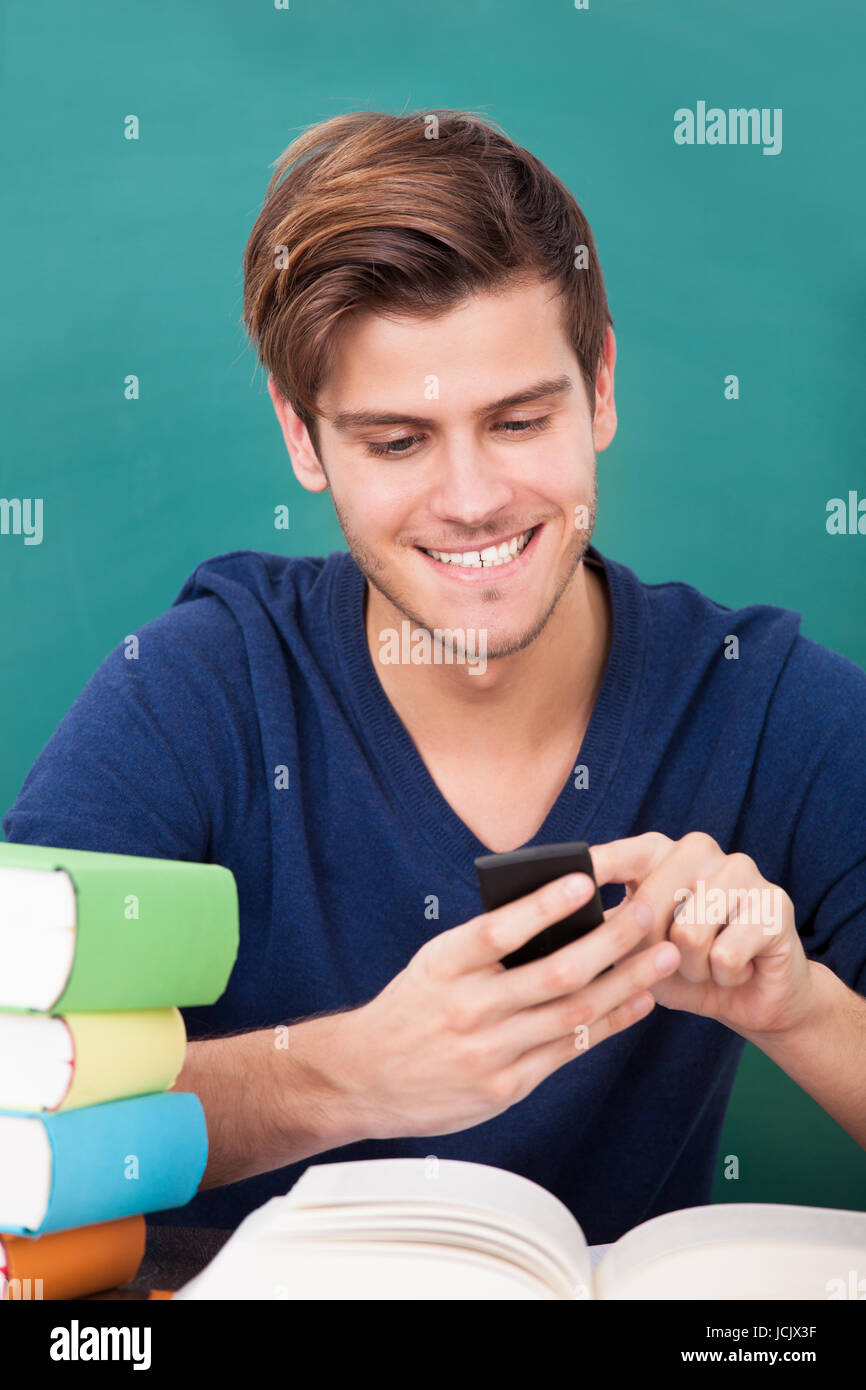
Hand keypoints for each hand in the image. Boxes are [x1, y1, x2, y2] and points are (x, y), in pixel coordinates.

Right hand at [332, 870, 681, 1140]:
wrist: (366, 1077)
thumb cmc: (411, 1008)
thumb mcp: (433, 964)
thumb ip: (486, 945)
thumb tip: (557, 912)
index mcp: (444, 965)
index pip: (498, 930)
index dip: (544, 905)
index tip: (586, 880)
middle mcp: (467, 1008)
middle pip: (554, 972)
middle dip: (610, 941)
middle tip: (645, 913)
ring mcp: (489, 1051)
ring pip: (574, 1011)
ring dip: (626, 981)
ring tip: (660, 954)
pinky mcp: (507, 1086)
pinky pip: (570, 1049)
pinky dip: (609, 1022)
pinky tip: (637, 1000)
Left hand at [589, 831, 816, 1039]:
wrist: (751, 998)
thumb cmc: (684, 968)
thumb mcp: (635, 951)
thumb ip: (607, 931)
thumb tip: (569, 926)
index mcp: (662, 853)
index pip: (626, 854)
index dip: (598, 866)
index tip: (568, 873)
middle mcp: (700, 850)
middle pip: (650, 906)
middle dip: (652, 951)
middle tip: (676, 958)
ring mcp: (742, 870)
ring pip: (688, 935)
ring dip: (692, 968)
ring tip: (709, 962)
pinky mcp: (775, 903)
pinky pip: (725, 955)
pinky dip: (724, 977)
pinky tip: (738, 968)